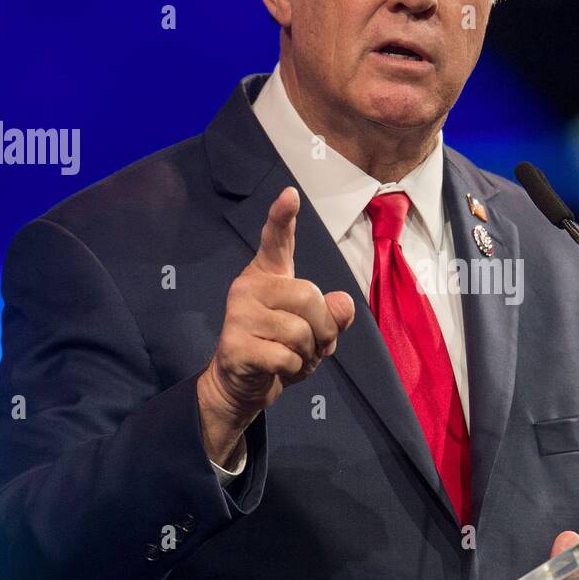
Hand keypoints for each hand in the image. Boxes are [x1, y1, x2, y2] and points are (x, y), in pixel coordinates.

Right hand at [197, 187, 355, 462]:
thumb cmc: (280, 349)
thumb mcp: (317, 331)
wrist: (241, 385)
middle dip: (324, 329)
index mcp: (268, 275)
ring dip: (309, 355)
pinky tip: (280, 370)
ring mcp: (238, 315)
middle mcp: (248, 287)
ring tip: (294, 358)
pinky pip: (287, 357)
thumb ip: (334, 314)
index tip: (290, 194)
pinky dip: (294, 370)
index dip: (282, 217)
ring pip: (301, 332)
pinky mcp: (235, 346)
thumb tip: (342, 303)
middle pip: (309, 297)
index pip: (276, 240)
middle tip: (314, 346)